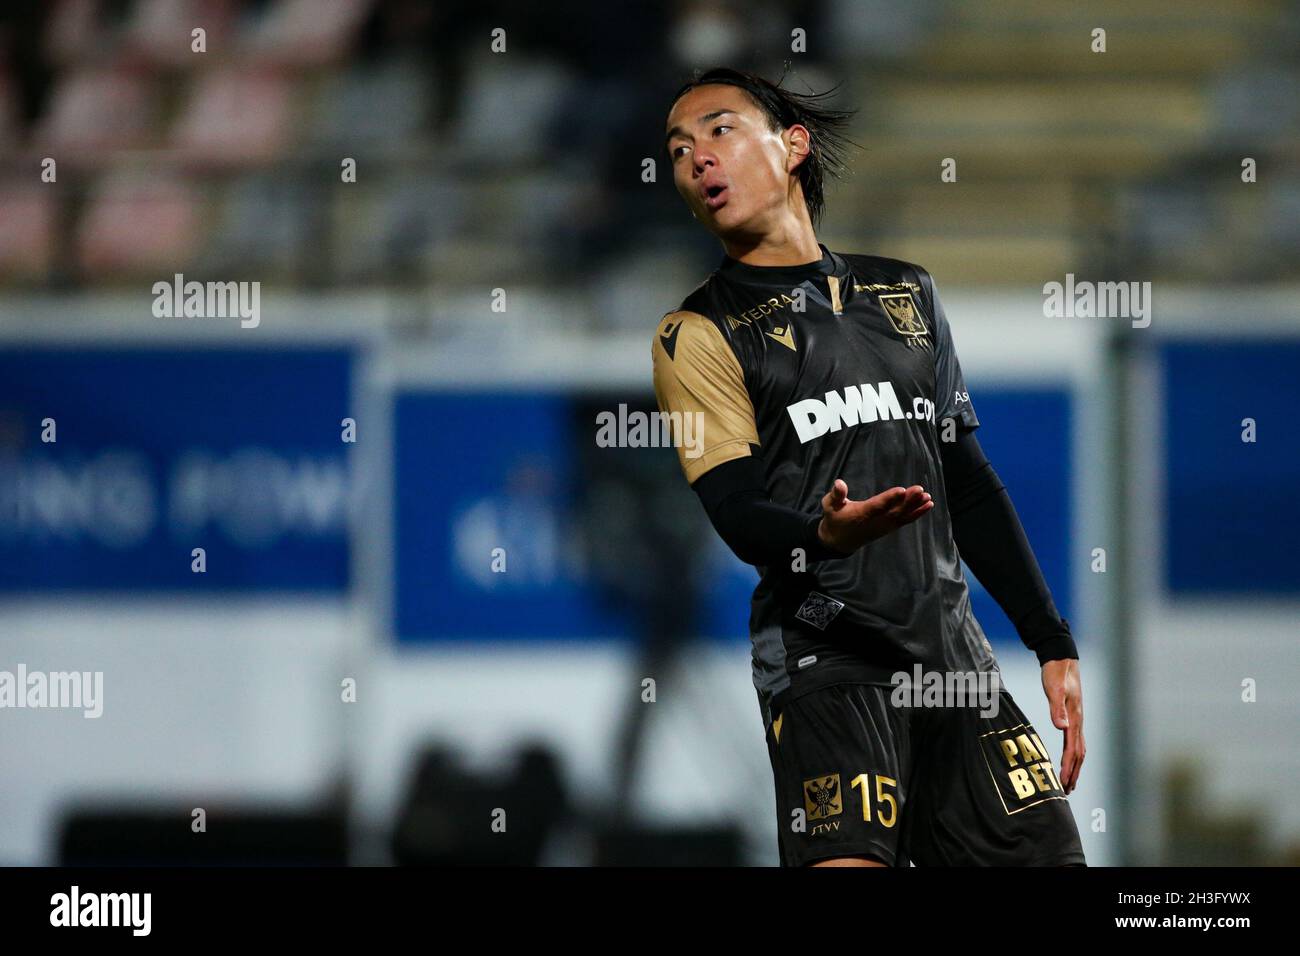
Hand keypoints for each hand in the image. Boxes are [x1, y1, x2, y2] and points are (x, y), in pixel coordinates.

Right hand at [816, 480, 932, 553]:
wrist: (839, 541)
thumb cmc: (835, 519)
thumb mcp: (829, 505)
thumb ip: (835, 495)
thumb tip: (839, 483)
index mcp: (861, 514)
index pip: (877, 506)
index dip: (889, 499)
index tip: (901, 490)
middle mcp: (875, 522)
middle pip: (894, 511)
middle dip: (908, 501)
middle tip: (920, 490)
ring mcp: (884, 526)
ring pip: (902, 516)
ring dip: (916, 507)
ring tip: (928, 497)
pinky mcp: (889, 528)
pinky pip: (905, 520)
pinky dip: (917, 513)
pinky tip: (928, 505)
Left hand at [1041, 658, 1084, 793]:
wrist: (1062, 659)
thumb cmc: (1056, 673)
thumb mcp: (1054, 689)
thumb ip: (1056, 708)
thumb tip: (1061, 728)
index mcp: (1074, 718)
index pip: (1072, 748)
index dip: (1068, 766)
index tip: (1062, 782)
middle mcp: (1078, 722)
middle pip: (1079, 753)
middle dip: (1073, 772)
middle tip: (1067, 791)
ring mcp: (1077, 719)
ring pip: (1079, 749)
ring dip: (1075, 766)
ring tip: (1069, 782)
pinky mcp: (1072, 716)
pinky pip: (1075, 741)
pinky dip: (1072, 754)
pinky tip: (1068, 759)